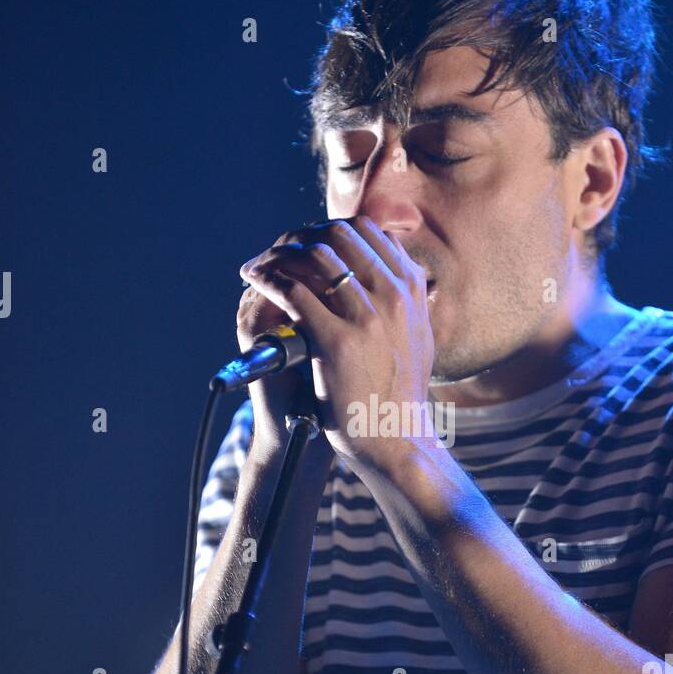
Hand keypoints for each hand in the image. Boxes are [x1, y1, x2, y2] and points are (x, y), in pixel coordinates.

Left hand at [239, 217, 435, 474]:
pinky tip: (254, 280)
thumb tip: (405, 276)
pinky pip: (293, 292)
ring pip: (313, 257)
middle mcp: (394, 294)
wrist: (397, 442)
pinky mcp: (337, 341)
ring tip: (257, 266)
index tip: (305, 244)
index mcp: (412, 288)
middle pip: (337, 235)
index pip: (365, 231)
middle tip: (276, 253)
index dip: (328, 231)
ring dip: (277, 254)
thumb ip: (408, 304)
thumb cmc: (400, 395)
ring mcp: (367, 316)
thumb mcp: (418, 336)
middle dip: (299, 237)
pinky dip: (268, 279)